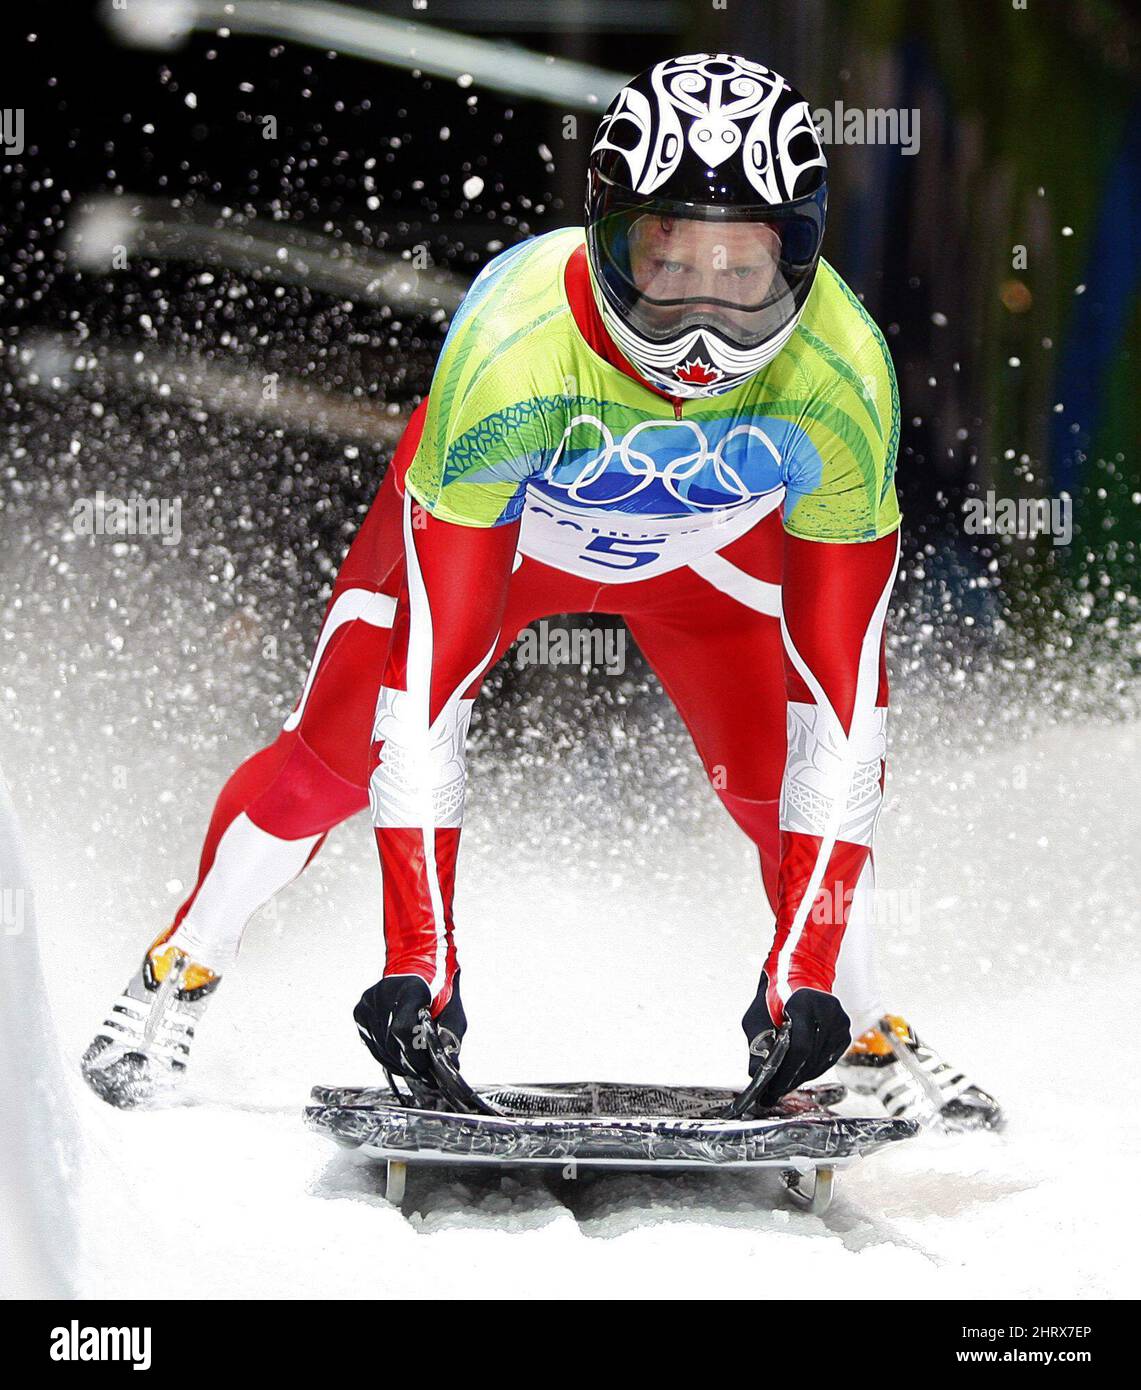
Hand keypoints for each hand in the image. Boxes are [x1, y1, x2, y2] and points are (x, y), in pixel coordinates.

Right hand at [353, 973, 466, 1081]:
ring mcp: (369, 1002)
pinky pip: (370, 1044)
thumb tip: (451, 1064)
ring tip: (411, 1065)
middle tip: (420, 1069)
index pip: (403, 1028)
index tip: (424, 1064)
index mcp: (410, 989)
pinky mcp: (360, 1011)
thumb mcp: (453, 1012)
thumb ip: (451, 1036)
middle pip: (389, 1042)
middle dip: (406, 1061)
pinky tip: (397, 1056)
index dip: (413, 1052)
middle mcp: (384, 993)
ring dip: (396, 1062)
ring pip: (379, 1047)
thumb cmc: (438, 992)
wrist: (419, 971)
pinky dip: (384, 1056)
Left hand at [741, 973, 850, 1106]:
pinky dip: (813, 1069)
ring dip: (801, 1076)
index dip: (786, 1072)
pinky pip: (829, 1059)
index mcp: (805, 1004)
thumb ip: (756, 1043)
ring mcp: (840, 1021)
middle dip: (791, 1078)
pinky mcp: (844, 1031)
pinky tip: (798, 1072)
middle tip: (775, 1093)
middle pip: (811, 1058)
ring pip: (821, 1062)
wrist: (796, 978)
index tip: (772, 1090)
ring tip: (784, 1084)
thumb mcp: (756, 1017)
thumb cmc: (773, 998)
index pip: (800, 1047)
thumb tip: (756, 1073)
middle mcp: (828, 1012)